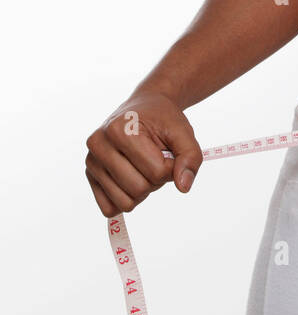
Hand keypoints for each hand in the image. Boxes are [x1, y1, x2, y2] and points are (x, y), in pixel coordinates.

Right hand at [85, 90, 202, 216]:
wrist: (145, 107)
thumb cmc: (163, 120)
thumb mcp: (183, 131)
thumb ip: (191, 157)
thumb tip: (183, 187)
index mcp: (120, 130)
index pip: (157, 171)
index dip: (172, 167)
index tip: (169, 152)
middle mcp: (99, 145)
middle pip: (139, 189)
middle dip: (157, 180)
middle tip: (156, 159)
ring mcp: (91, 161)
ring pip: (125, 202)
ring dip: (143, 191)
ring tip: (143, 167)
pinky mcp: (90, 176)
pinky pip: (109, 208)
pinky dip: (127, 200)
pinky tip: (132, 179)